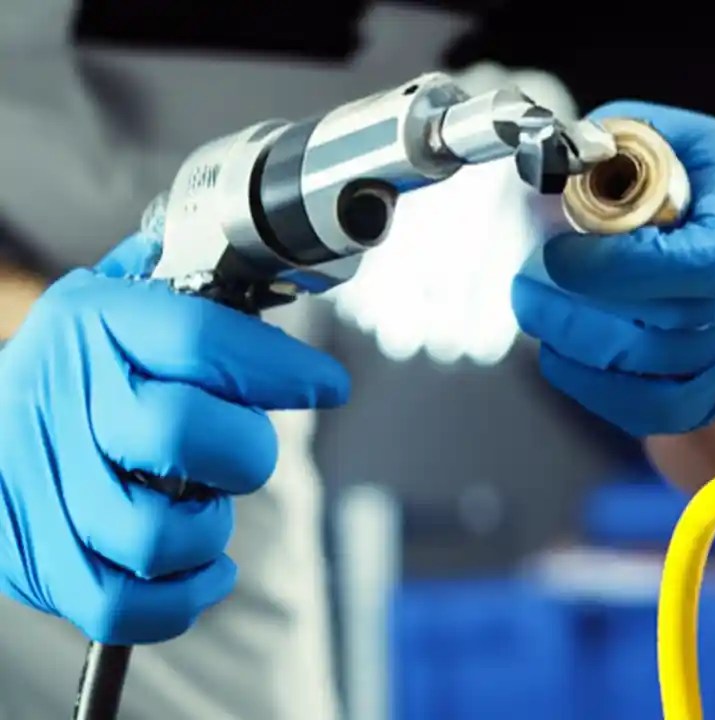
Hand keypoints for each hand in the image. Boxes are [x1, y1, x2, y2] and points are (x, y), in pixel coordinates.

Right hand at [0, 235, 348, 643]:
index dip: (279, 367)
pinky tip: (201, 568)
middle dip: (244, 452)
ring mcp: (42, 486)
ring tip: (201, 508)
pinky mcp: (33, 560)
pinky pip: (122, 605)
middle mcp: (61, 399)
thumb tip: (269, 272)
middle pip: (183, 434)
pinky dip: (181, 599)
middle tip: (241, 454)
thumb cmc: (69, 367)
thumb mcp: (109, 305)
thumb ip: (181, 292)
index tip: (328, 385)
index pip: (200, 339)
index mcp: (94, 325)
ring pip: (156, 536)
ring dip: (207, 531)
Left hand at [514, 102, 714, 435]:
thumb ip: (596, 148)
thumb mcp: (635, 130)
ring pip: (677, 375)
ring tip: (541, 319)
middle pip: (688, 325)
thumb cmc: (666, 164)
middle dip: (590, 318)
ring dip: (591, 356)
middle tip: (528, 294)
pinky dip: (610, 395)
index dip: (626, 270)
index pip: (709, 260)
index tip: (560, 259)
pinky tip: (566, 361)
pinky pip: (675, 411)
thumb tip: (551, 172)